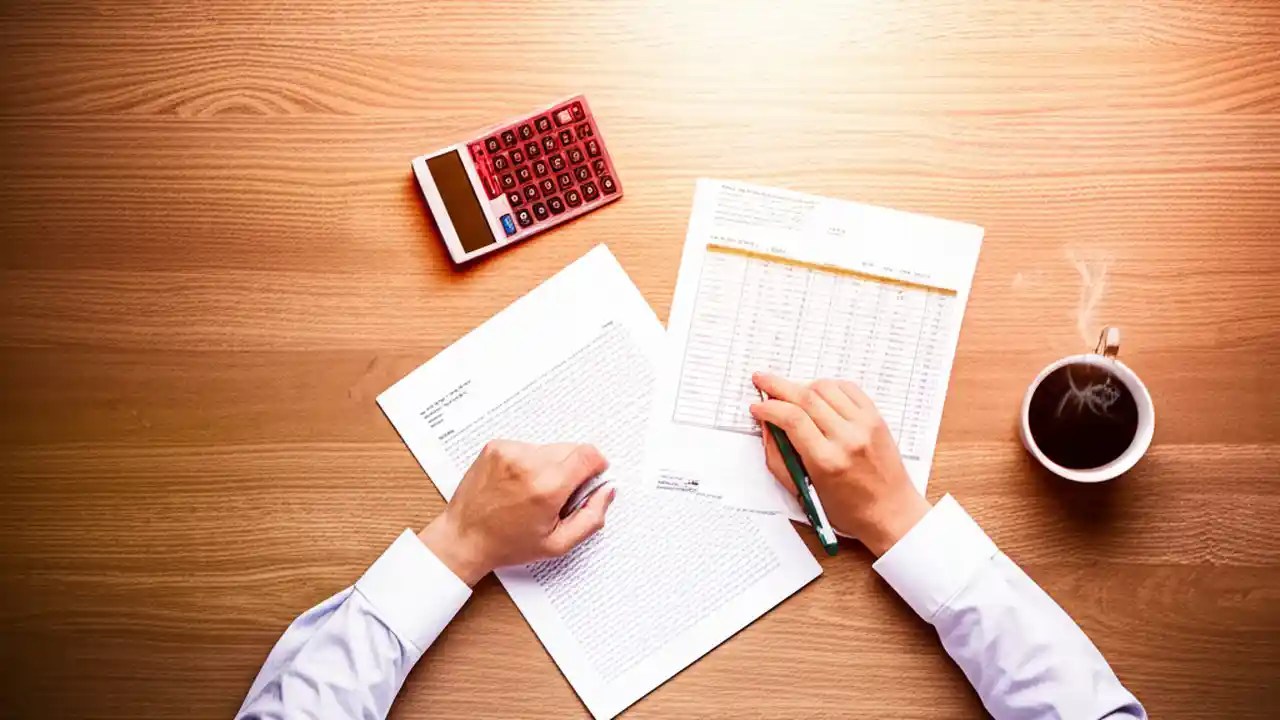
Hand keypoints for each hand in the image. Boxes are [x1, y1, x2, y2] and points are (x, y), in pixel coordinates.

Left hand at [417, 440, 614, 584]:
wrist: (463, 538)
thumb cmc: (508, 545)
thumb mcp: (558, 544)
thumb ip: (591, 517)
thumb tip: (607, 491)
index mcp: (548, 487)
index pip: (589, 455)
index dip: (597, 466)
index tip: (592, 478)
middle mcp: (529, 463)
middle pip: (572, 449)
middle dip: (572, 470)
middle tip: (557, 496)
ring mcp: (510, 452)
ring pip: (550, 448)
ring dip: (550, 466)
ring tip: (532, 492)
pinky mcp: (496, 447)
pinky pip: (528, 447)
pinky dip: (529, 463)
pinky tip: (517, 485)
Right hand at [749, 373, 930, 556]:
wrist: (891, 512)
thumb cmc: (848, 509)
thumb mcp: (804, 492)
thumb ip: (779, 459)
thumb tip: (767, 427)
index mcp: (827, 461)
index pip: (791, 419)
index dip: (769, 408)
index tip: (757, 406)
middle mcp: (847, 439)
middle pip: (806, 398)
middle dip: (778, 386)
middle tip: (762, 380)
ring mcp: (865, 425)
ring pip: (826, 388)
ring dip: (803, 385)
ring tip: (791, 392)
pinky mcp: (876, 418)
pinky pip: (849, 388)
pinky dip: (829, 386)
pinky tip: (818, 393)